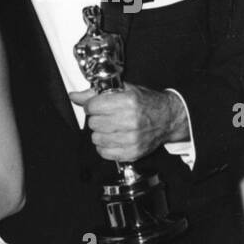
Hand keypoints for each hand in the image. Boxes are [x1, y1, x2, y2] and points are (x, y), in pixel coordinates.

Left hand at [69, 84, 189, 161]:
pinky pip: (104, 153)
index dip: (92, 105)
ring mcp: (132, 138)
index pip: (92, 106)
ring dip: (100, 133)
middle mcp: (130, 120)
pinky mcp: (132, 152)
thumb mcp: (124, 90)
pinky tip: (114, 139)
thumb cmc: (146, 103)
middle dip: (97, 119)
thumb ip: (96, 93)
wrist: (169, 118)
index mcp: (128, 102)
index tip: (97, 106)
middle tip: (107, 117)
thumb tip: (74, 96)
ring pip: (96, 138)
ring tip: (112, 128)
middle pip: (93, 123)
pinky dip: (105, 146)